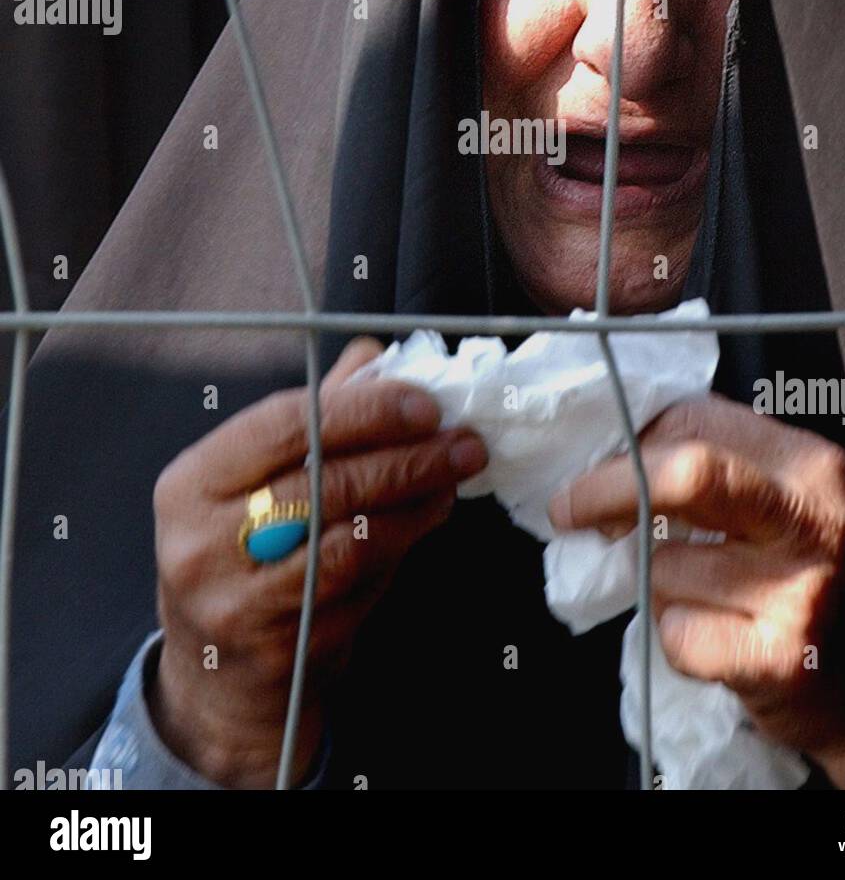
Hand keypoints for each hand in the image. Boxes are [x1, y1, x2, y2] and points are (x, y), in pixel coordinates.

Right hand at [150, 336, 486, 787]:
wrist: (214, 679)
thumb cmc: (242, 552)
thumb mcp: (254, 481)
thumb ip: (314, 416)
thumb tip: (374, 354)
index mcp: (191, 483)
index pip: (286, 425)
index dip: (364, 409)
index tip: (426, 403)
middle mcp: (200, 542)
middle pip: (324, 483)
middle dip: (407, 457)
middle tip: (464, 443)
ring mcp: (236, 604)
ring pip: (349, 540)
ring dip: (415, 505)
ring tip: (452, 480)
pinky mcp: (278, 650)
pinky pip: (357, 591)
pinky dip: (401, 550)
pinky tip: (426, 523)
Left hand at [548, 394, 844, 787]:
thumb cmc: (793, 580)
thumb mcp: (769, 504)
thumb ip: (707, 467)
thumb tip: (610, 458)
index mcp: (811, 466)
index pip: (697, 422)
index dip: (630, 446)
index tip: (592, 473)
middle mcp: (816, 519)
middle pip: (690, 474)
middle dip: (610, 488)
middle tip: (566, 509)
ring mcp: (804, 590)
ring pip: (668, 565)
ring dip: (655, 583)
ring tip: (695, 596)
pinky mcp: (781, 657)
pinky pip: (678, 633)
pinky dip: (674, 637)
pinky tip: (713, 639)